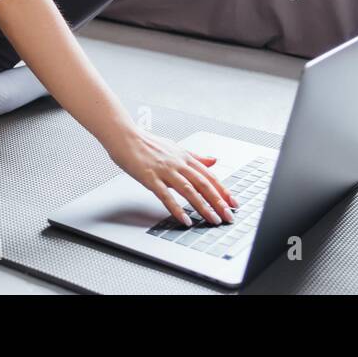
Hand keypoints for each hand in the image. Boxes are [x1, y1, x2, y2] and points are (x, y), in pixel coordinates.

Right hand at [105, 128, 238, 225]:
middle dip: (218, 202)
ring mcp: (165, 170)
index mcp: (185, 157)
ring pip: (189, 190)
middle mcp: (178, 163)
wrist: (124, 136)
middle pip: (203, 184)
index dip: (223, 190)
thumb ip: (195, 157)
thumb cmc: (147, 143)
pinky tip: (185, 219)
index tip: (233, 203)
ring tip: (212, 220)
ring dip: (203, 207)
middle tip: (228, 216)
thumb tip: (214, 160)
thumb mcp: (175, 148)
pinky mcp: (151, 178)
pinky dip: (177, 208)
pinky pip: (166, 196)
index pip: (209, 175)